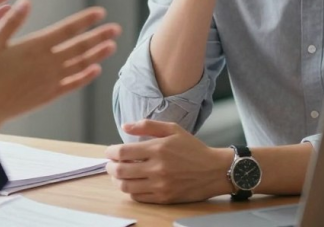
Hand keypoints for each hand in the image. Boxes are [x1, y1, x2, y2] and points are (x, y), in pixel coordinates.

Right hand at [0, 0, 119, 137]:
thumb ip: (12, 21)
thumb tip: (26, 1)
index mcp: (35, 46)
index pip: (66, 29)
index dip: (85, 20)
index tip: (100, 13)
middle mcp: (48, 62)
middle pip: (80, 46)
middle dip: (99, 36)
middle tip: (116, 29)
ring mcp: (51, 80)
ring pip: (80, 64)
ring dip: (98, 54)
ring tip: (112, 46)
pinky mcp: (49, 95)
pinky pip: (73, 84)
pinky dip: (86, 76)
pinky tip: (96, 70)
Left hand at [104, 120, 234, 203]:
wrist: (214, 171)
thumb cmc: (193, 148)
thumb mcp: (173, 129)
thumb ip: (147, 125)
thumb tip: (125, 126)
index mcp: (158, 149)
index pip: (122, 152)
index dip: (110, 152)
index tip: (109, 152)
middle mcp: (157, 168)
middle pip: (120, 171)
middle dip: (110, 167)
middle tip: (110, 164)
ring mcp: (160, 185)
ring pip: (126, 186)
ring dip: (117, 180)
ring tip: (118, 174)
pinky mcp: (164, 198)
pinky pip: (138, 197)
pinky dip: (130, 190)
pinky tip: (132, 183)